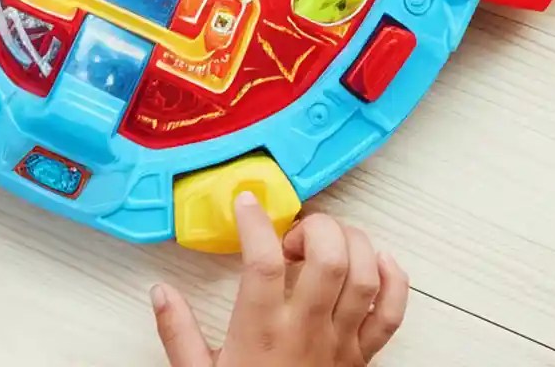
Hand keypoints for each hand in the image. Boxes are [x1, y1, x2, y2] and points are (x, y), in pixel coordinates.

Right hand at [151, 194, 408, 365]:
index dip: (256, 223)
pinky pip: (393, 311)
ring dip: (351, 243)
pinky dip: (394, 278)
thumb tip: (160, 292)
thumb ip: (177, 332)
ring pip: (365, 275)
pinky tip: (375, 262)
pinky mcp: (364, 355)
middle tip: (291, 235)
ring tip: (324, 243)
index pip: (263, 262)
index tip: (246, 202)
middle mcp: (306, 330)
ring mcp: (341, 342)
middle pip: (329, 258)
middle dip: (314, 227)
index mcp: (261, 332)